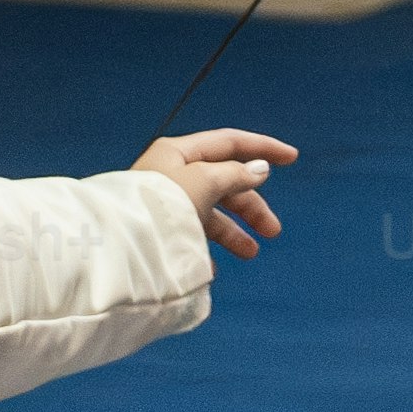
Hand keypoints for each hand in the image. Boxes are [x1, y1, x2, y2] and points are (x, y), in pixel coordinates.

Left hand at [139, 127, 295, 259]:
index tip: (293, 158)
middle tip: (272, 231)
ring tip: (250, 252)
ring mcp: (165, 203)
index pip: (229, 143)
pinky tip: (209, 268)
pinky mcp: (157, 230)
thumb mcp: (205, 182)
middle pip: (224, 184)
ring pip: (209, 213)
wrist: (119, 243)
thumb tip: (259, 169)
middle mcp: (172, 174)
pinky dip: (203, 250)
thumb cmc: (162, 204)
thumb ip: (235, 174)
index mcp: (179, 153)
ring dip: (233, 232)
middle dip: (251, 206)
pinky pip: (188, 237)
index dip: (262, 148)